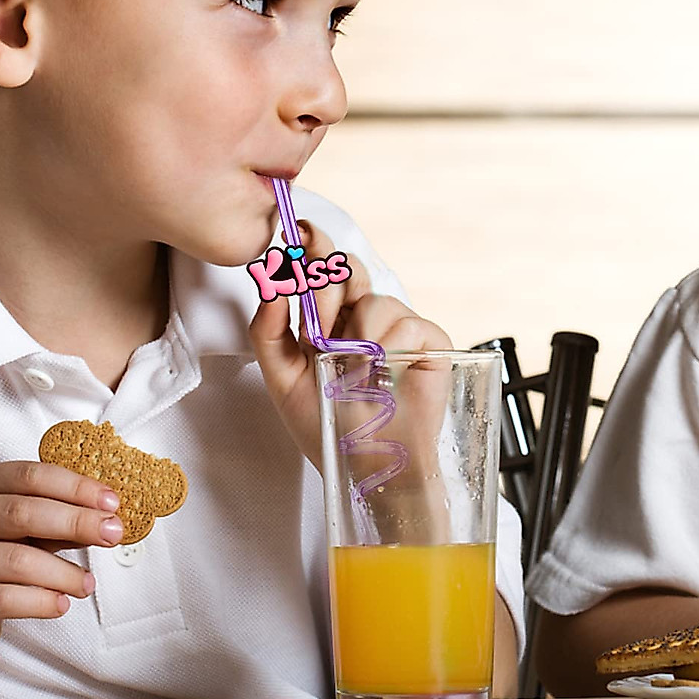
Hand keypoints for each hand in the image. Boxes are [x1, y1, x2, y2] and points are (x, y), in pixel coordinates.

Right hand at [0, 461, 123, 648]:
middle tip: (111, 534)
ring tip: (85, 583)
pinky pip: (3, 598)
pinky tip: (60, 603)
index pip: (30, 477)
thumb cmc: (2, 552)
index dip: (75, 487)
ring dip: (64, 573)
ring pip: (16, 558)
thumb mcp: (29, 529)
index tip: (110, 503)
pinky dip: (40, 602)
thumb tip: (104, 520)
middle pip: (22, 513)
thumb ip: (57, 522)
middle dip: (76, 523)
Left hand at [248, 219, 451, 469]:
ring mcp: (400, 328)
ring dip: (358, 336)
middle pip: (350, 269)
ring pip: (375, 300)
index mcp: (331, 320)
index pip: (323, 269)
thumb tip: (272, 286)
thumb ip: (268, 331)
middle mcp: (366, 317)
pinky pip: (407, 324)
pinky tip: (383, 375)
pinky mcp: (430, 342)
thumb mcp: (281, 378)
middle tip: (319, 326)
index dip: (312, 246)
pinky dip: (389, 350)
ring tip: (353, 374)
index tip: (298, 230)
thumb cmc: (326, 428)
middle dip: (328, 286)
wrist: (366, 467)